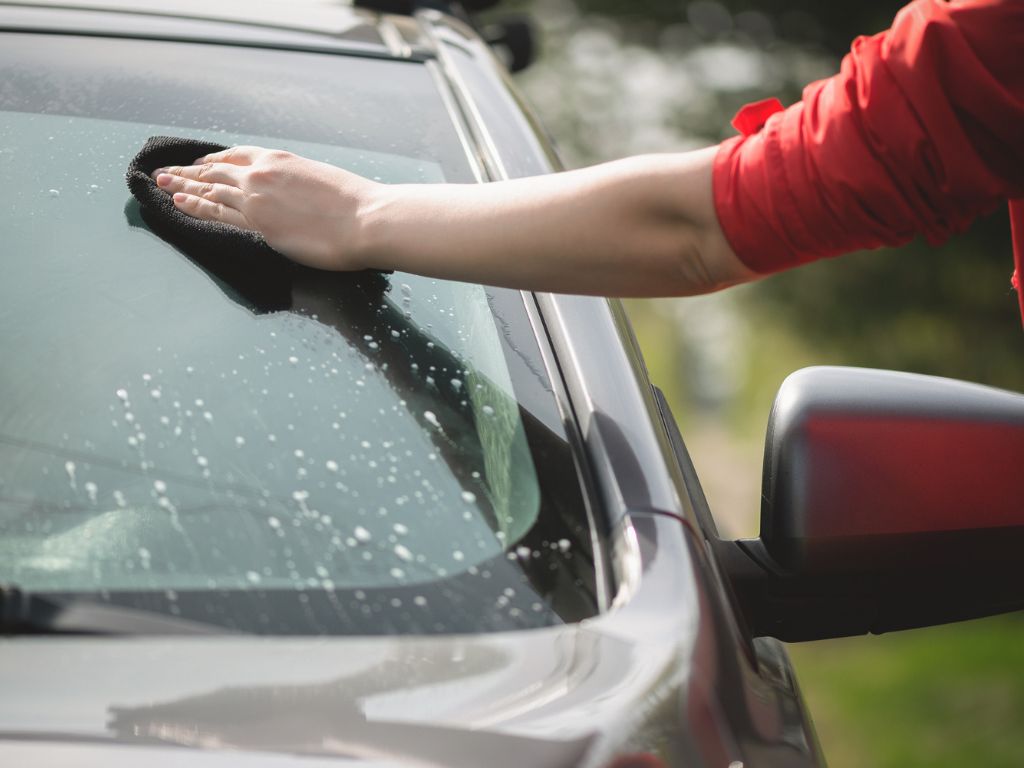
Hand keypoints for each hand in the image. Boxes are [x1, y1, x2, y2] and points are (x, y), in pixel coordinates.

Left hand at [152, 146, 379, 270]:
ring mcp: (256, 197)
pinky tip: (176, 201)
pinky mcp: (256, 223)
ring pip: (208, 187)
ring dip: (180, 184)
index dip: (215, 160)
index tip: (201, 162)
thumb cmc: (357, 205)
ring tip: (158, 183)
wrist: (367, 220)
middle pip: (214, 170)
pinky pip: (214, 212)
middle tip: (165, 170)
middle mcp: (262, 173)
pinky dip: (192, 204)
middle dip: (187, 170)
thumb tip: (296, 194)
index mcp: (281, 159)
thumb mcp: (324, 180)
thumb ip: (301, 182)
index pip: (237, 156)